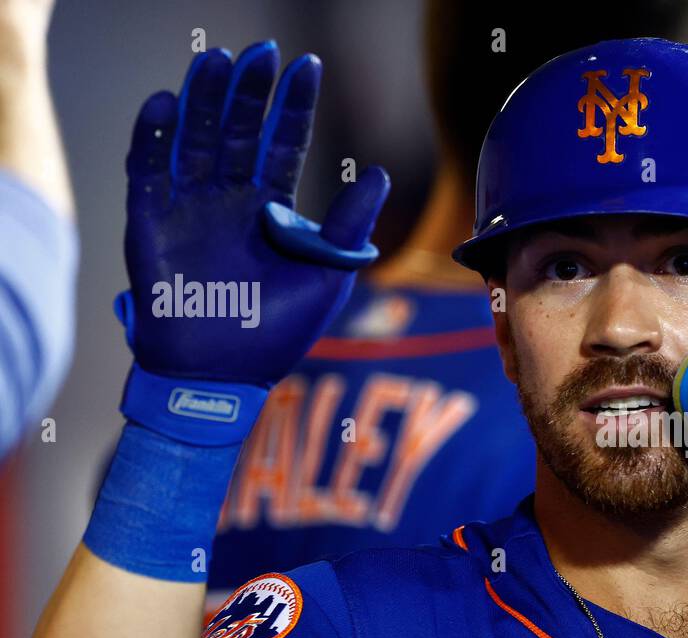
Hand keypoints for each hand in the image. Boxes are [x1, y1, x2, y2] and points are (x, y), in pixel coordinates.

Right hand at [120, 41, 388, 387]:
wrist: (221, 376)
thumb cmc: (277, 331)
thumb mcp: (327, 277)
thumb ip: (349, 226)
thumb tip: (380, 173)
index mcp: (272, 209)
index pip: (284, 144)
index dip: (293, 106)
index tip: (307, 66)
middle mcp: (230, 200)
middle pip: (240, 131)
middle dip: (250, 92)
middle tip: (261, 52)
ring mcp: (190, 207)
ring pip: (195, 139)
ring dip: (204, 100)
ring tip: (215, 61)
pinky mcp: (150, 222)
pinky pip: (147, 170)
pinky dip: (153, 136)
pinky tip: (165, 102)